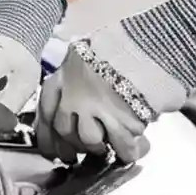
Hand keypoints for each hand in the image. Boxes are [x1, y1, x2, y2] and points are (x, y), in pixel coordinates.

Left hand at [37, 0, 195, 164]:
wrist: (150, 43)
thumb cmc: (122, 44)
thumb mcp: (88, 51)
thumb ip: (77, 73)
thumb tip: (75, 92)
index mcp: (64, 75)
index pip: (45, 113)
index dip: (47, 136)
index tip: (51, 149)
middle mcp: (74, 95)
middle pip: (65, 131)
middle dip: (73, 145)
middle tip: (83, 150)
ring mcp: (96, 111)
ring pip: (90, 141)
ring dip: (99, 147)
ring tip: (108, 144)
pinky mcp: (122, 122)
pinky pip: (122, 146)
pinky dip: (128, 152)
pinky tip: (133, 149)